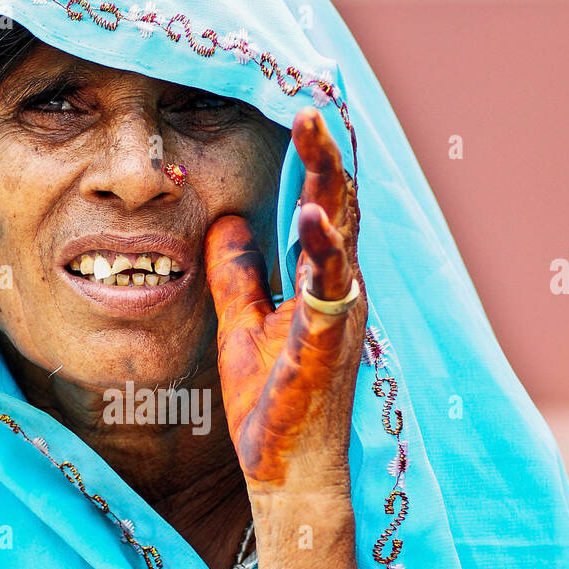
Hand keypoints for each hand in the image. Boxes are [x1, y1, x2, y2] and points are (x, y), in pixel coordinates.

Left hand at [204, 108, 366, 498]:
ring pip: (342, 232)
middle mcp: (339, 291)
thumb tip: (226, 222)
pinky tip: (308, 216)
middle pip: (338, 206)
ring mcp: (339, 316)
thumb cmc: (271, 403)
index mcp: (321, 283)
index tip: (300, 107)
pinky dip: (323, 250)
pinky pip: (330, 289)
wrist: (285, 471)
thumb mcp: (242, 323)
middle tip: (310, 97)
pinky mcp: (328, 345)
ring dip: (328, 179)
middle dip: (325, 151)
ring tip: (313, 127)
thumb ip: (238, 274)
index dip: (314, 159)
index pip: (322, 206)